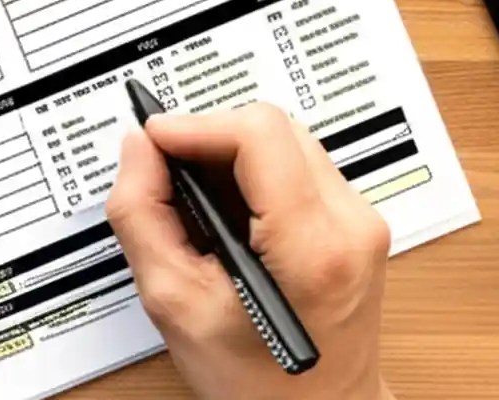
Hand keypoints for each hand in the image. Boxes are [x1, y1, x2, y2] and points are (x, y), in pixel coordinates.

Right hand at [106, 104, 394, 399]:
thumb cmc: (258, 383)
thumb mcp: (176, 304)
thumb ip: (144, 216)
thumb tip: (138, 151)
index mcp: (314, 247)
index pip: (258, 135)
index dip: (196, 125)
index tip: (154, 139)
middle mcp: (350, 223)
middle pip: (272, 128)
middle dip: (209, 139)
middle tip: (167, 174)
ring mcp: (360, 219)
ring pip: (284, 140)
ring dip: (230, 156)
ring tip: (196, 202)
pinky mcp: (355, 220)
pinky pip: (297, 165)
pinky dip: (253, 175)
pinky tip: (228, 214)